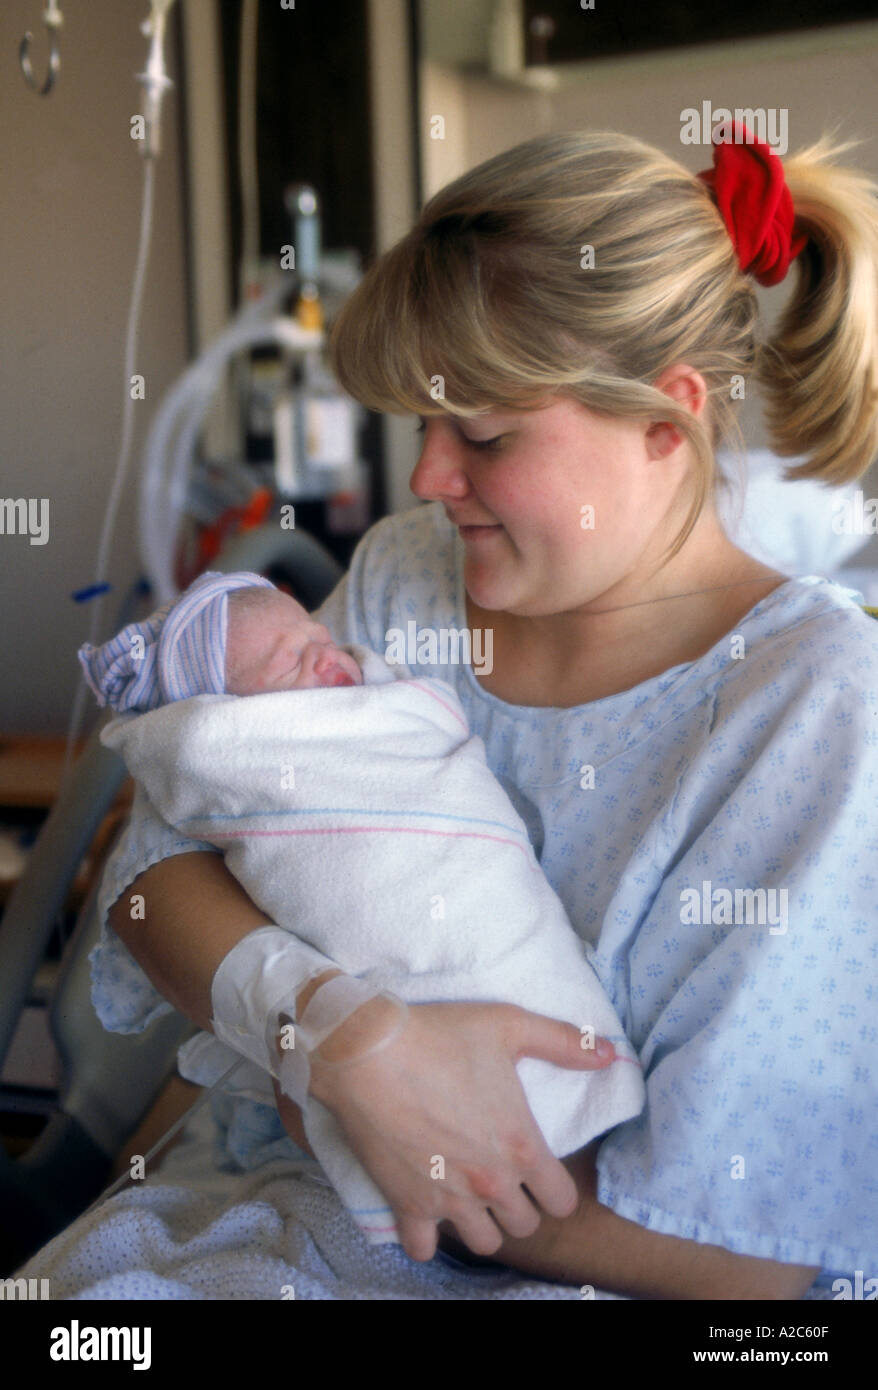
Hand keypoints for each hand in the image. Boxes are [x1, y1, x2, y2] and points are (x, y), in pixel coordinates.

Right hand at [303, 999, 615, 1262]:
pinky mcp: (406, 1204)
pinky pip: (424, 1249)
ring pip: (484, 1243)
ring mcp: (448, 1199)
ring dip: (481, 1223)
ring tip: (469, 1193)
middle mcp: (490, 1182)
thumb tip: (612, 1055)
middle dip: (519, 1205)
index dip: (555, 1189)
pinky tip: (427, 1207)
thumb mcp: (509, 1025)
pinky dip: (427, 1236)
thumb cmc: (440, 1036)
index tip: (540, 1171)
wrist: (367, 1051)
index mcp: (521, 1146)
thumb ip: (564, 1042)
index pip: (562, 1202)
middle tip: (501, 1176)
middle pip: (524, 1226)